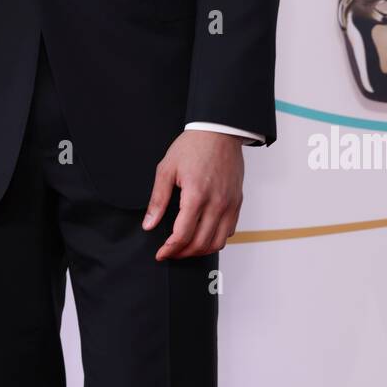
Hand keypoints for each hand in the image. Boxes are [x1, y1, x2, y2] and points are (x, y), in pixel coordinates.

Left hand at [143, 129, 243, 260]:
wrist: (219, 132)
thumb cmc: (192, 147)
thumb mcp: (166, 169)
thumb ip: (158, 200)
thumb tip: (149, 224)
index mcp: (196, 195)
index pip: (183, 235)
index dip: (170, 249)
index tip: (161, 254)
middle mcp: (216, 203)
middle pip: (200, 244)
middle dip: (182, 254)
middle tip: (170, 253)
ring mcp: (230, 204)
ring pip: (218, 242)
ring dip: (200, 251)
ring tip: (186, 248)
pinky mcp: (237, 202)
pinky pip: (229, 231)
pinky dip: (216, 239)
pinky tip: (203, 235)